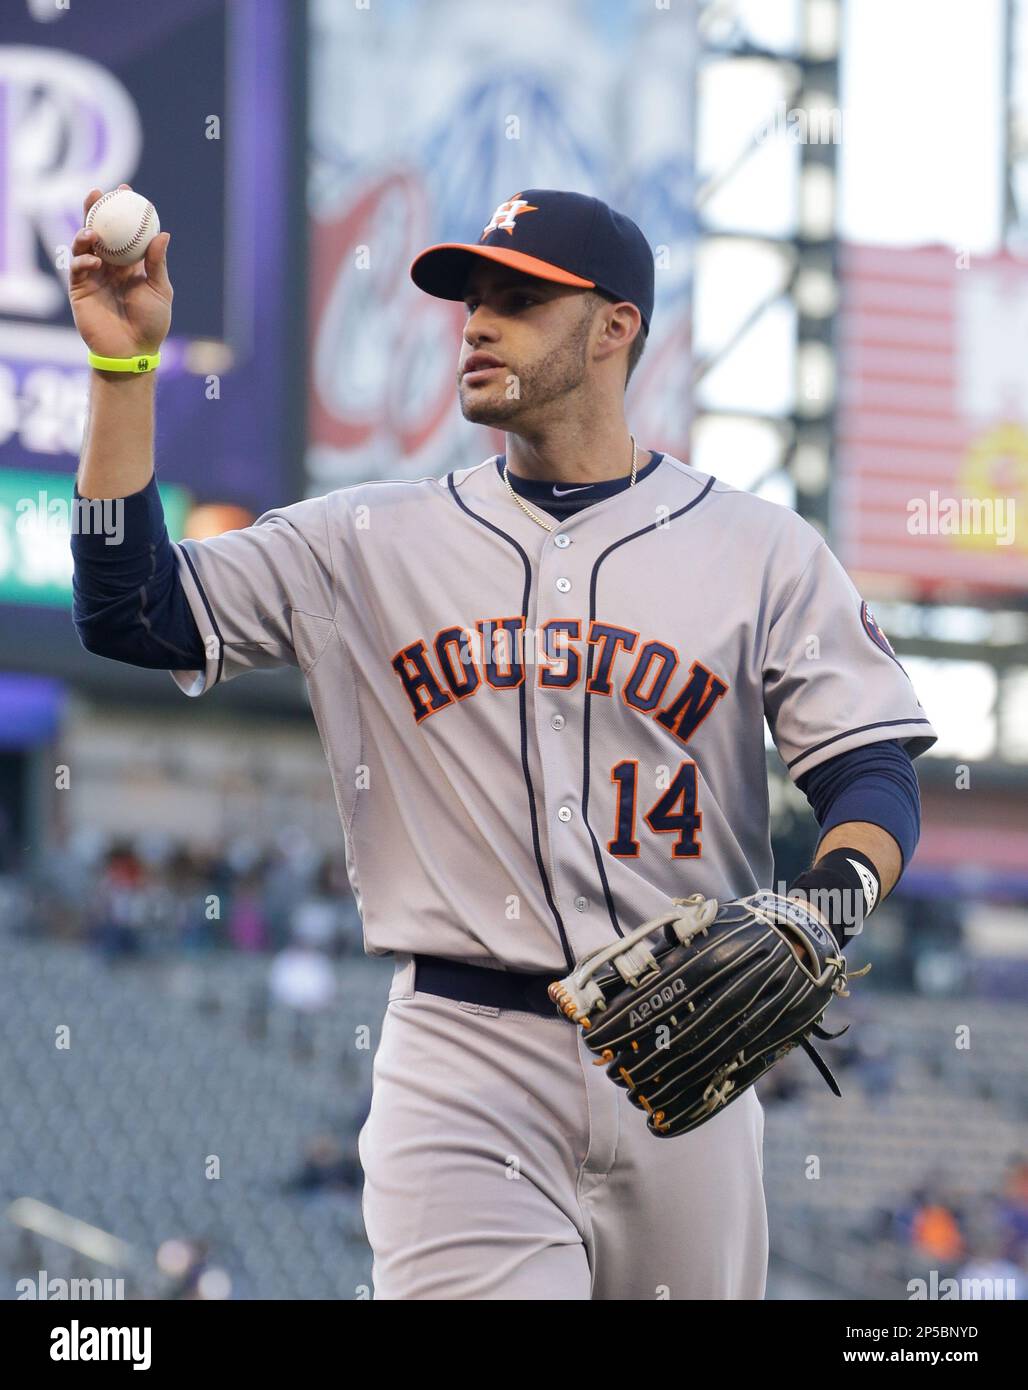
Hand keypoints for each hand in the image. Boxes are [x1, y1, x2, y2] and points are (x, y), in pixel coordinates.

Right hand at [68, 185, 172, 358]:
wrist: (132, 351)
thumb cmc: (151, 323)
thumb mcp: (160, 291)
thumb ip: (157, 263)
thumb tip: (163, 233)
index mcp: (129, 263)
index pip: (124, 230)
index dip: (123, 209)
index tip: (127, 191)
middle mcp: (109, 265)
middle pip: (99, 229)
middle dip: (95, 209)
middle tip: (98, 193)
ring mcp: (93, 275)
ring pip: (83, 245)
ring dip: (85, 232)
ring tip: (93, 231)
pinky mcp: (79, 288)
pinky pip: (77, 267)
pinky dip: (83, 260)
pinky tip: (94, 260)